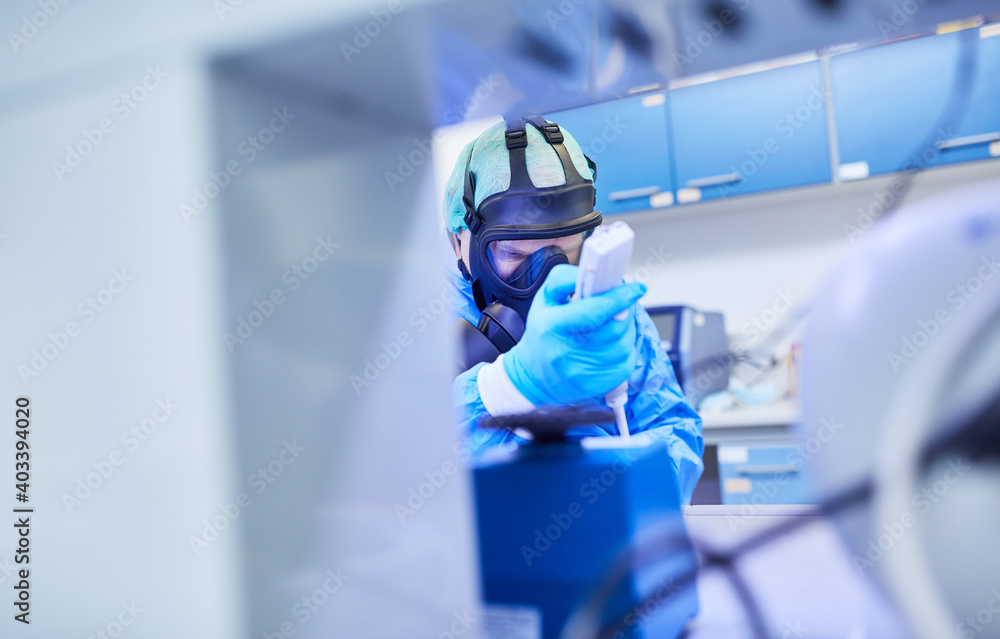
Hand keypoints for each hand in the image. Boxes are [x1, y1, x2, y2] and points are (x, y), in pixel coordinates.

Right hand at [502, 264, 644, 405]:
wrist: (536, 377)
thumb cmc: (543, 333)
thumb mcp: (545, 298)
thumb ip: (567, 278)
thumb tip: (594, 273)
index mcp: (553, 326)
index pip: (595, 310)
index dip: (620, 297)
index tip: (636, 288)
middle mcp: (570, 352)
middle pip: (616, 324)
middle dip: (623, 309)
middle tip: (615, 304)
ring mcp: (588, 371)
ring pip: (625, 340)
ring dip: (623, 327)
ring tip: (604, 326)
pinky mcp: (603, 383)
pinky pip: (628, 356)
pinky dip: (622, 345)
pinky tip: (606, 344)